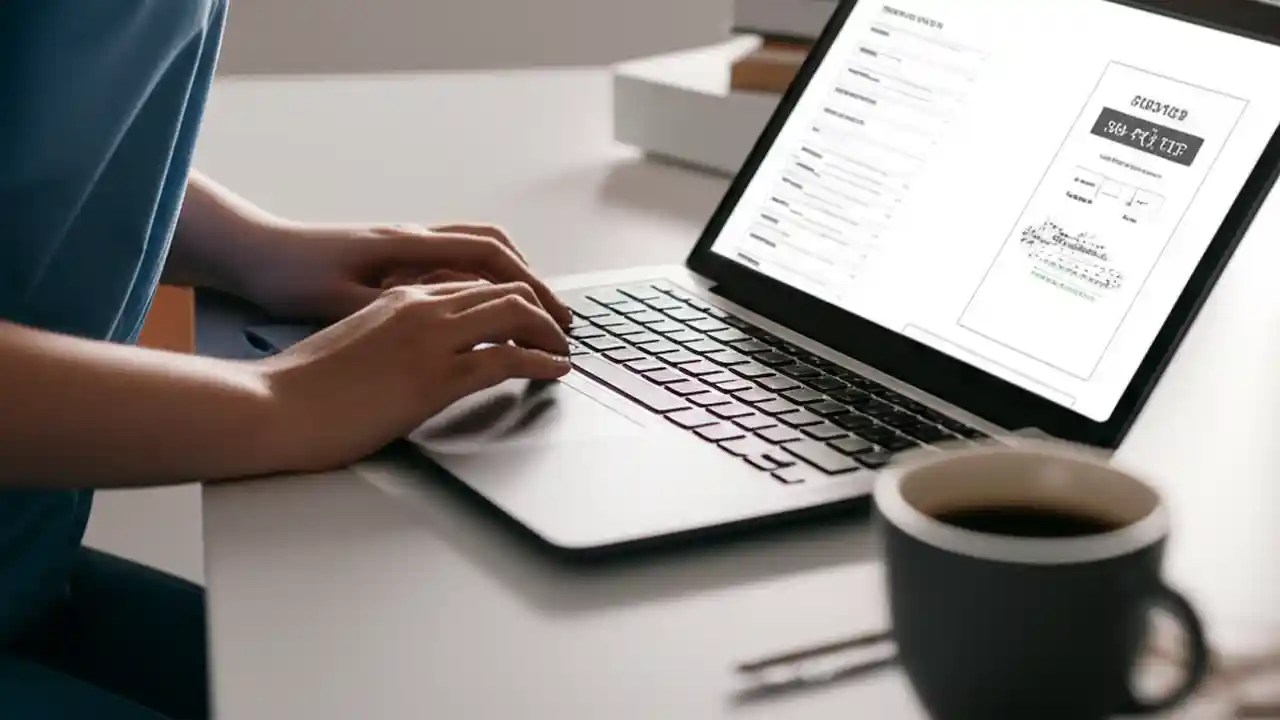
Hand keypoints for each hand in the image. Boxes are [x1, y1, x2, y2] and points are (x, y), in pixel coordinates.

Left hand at [236, 222, 571, 326]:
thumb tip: (442, 316)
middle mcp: (412, 239)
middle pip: (494, 251)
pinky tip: (484, 310)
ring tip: (534, 315)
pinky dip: (482, 281)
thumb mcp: (339, 302)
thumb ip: (395, 308)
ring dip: (512, 279)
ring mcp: (404, 246)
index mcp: (407, 247)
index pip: (490, 260)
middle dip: (534, 286)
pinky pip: (454, 262)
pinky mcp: (393, 259)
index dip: (529, 291)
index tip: (553, 325)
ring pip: (476, 252)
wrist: (251, 253)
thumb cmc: (289, 276)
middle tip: (561, 323)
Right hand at [259, 281, 570, 472]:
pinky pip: (509, 357)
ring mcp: (429, 339)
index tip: (530, 317)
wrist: (271, 405)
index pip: (473, 283)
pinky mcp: (435, 378)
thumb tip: (414, 356)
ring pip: (514, 314)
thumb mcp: (354, 344)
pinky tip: (555, 371)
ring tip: (564, 350)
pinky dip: (542, 361)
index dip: (511, 298)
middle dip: (542, 309)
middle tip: (561, 331)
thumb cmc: (302, 386)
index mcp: (399, 297)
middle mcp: (420, 307)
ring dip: (549, 332)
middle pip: (503, 289)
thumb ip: (391, 336)